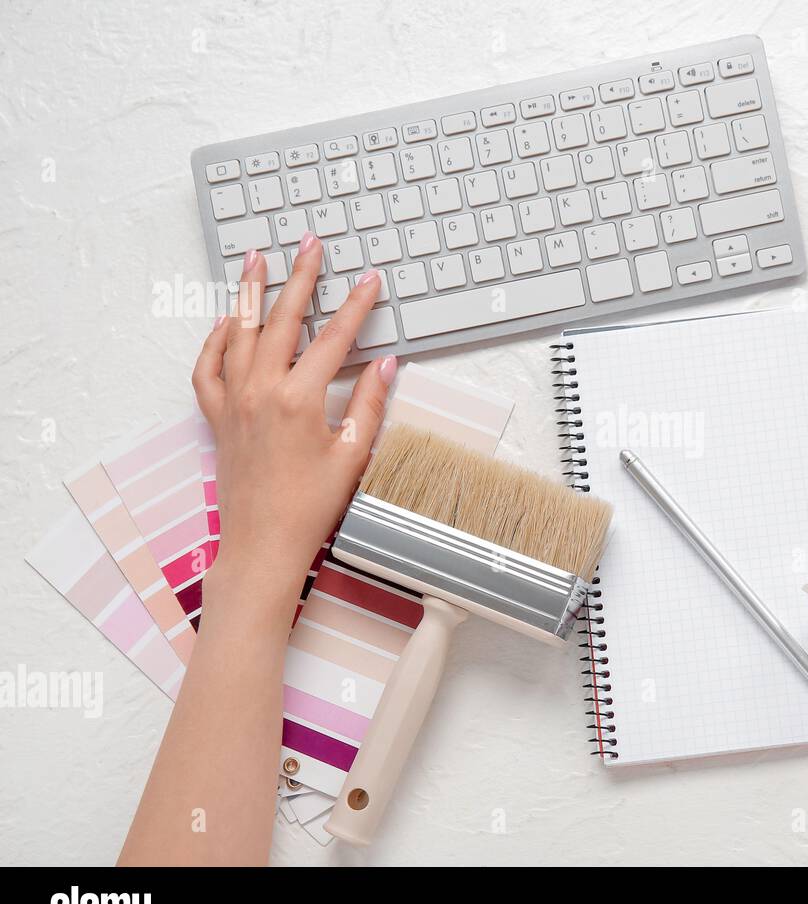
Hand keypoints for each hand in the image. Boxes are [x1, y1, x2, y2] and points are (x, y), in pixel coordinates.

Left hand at [192, 236, 396, 586]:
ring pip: (240, 332)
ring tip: (257, 259)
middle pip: (283, 319)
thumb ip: (370, 405)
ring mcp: (235, 402)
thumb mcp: (353, 456)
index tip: (370, 280)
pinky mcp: (219, 418)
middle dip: (300, 277)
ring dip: (251, 293)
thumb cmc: (311, 508)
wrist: (263, 545)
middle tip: (310, 243)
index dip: (357, 306)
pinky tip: (228, 321)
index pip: (335, 339)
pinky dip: (216, 340)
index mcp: (300, 400)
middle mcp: (261, 392)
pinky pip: (209, 368)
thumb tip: (387, 365)